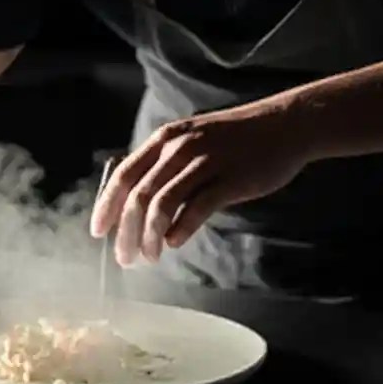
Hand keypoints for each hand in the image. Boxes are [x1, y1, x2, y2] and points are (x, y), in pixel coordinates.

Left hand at [89, 100, 311, 264]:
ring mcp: (206, 162)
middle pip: (139, 195)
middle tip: (125, 257)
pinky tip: (175, 243)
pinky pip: (197, 208)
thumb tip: (140, 205)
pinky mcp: (231, 179)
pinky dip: (181, 230)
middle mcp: (180, 148)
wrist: (285, 126)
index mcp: (166, 139)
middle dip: (125, 231)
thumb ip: (167, 166)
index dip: (106, 205)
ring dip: (150, 236)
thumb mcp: (193, 141)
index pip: (124, 174)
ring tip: (150, 256)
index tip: (97, 232)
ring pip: (163, 204)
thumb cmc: (237, 139)